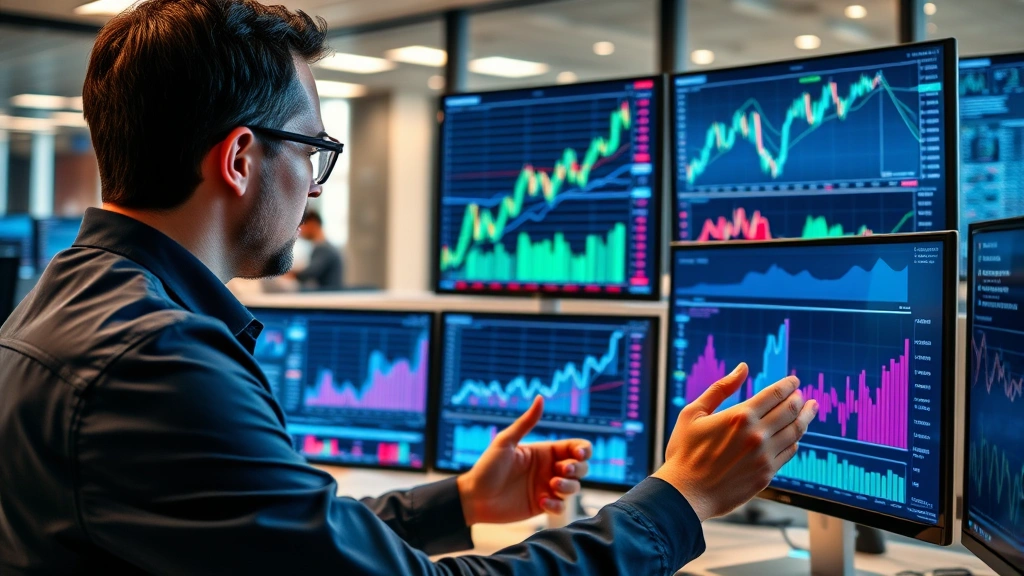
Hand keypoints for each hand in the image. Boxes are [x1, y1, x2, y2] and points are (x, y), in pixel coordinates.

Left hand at [456, 396, 591, 525]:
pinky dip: (556, 505)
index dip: (583, 450)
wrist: (474, 497)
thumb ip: (526, 422)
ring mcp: (547, 488)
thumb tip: (540, 397)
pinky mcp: (541, 506)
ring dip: (568, 486)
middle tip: (562, 470)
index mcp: (544, 451)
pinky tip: (542, 502)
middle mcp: (549, 469)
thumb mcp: (506, 442)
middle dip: (578, 468)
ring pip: (574, 488)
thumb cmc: (487, 466)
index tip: (577, 454)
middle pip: (581, 468)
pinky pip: (561, 508)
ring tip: (551, 485)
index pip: (575, 448)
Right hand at [653, 363, 817, 521]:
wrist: (685, 493)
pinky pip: (789, 453)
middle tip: (803, 395)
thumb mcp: (694, 413)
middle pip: (790, 411)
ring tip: (810, 410)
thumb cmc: (685, 452)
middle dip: (799, 399)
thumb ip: (720, 388)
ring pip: (795, 432)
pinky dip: (795, 441)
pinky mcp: (766, 475)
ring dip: (805, 418)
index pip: (774, 394)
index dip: (787, 385)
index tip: (794, 381)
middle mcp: (757, 435)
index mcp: (740, 416)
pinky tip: (795, 436)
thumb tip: (742, 369)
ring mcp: (764, 456)